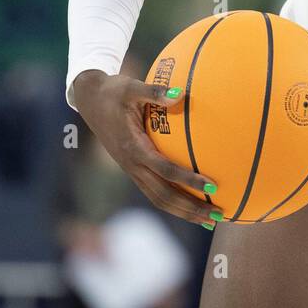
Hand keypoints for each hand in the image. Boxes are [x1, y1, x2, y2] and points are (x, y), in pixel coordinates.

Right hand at [72, 69, 220, 226]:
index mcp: (133, 148)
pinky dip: (175, 201)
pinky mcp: (133, 169)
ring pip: (159, 198)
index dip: (188, 179)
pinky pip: (155, 191)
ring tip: (210, 220)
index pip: (165, 169)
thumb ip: (154, 91)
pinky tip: (193, 203)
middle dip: (190, 208)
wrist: (89, 100)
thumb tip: (179, 93)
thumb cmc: (113, 91)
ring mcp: (132, 170)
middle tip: (218, 215)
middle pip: (163, 195)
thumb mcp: (131, 87)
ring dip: (184, 211)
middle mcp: (132, 165)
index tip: (212, 184)